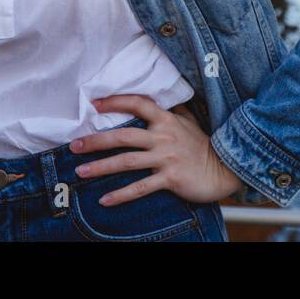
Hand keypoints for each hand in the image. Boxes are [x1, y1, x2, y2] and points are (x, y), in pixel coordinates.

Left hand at [71, 94, 244, 205]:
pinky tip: (104, 200)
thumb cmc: (204, 145)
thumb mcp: (190, 122)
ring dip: (101, 167)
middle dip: (96, 140)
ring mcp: (166, 157)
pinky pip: (141, 187)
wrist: (225, 168)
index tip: (94, 104)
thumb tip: (166, 98)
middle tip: (74, 145)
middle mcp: (163, 136)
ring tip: (81, 172)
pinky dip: (121, 194)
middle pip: (123, 136)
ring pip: (127, 161)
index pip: (137, 104)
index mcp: (166, 120)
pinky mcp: (170, 178)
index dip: (115, 102)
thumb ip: (174, 110)